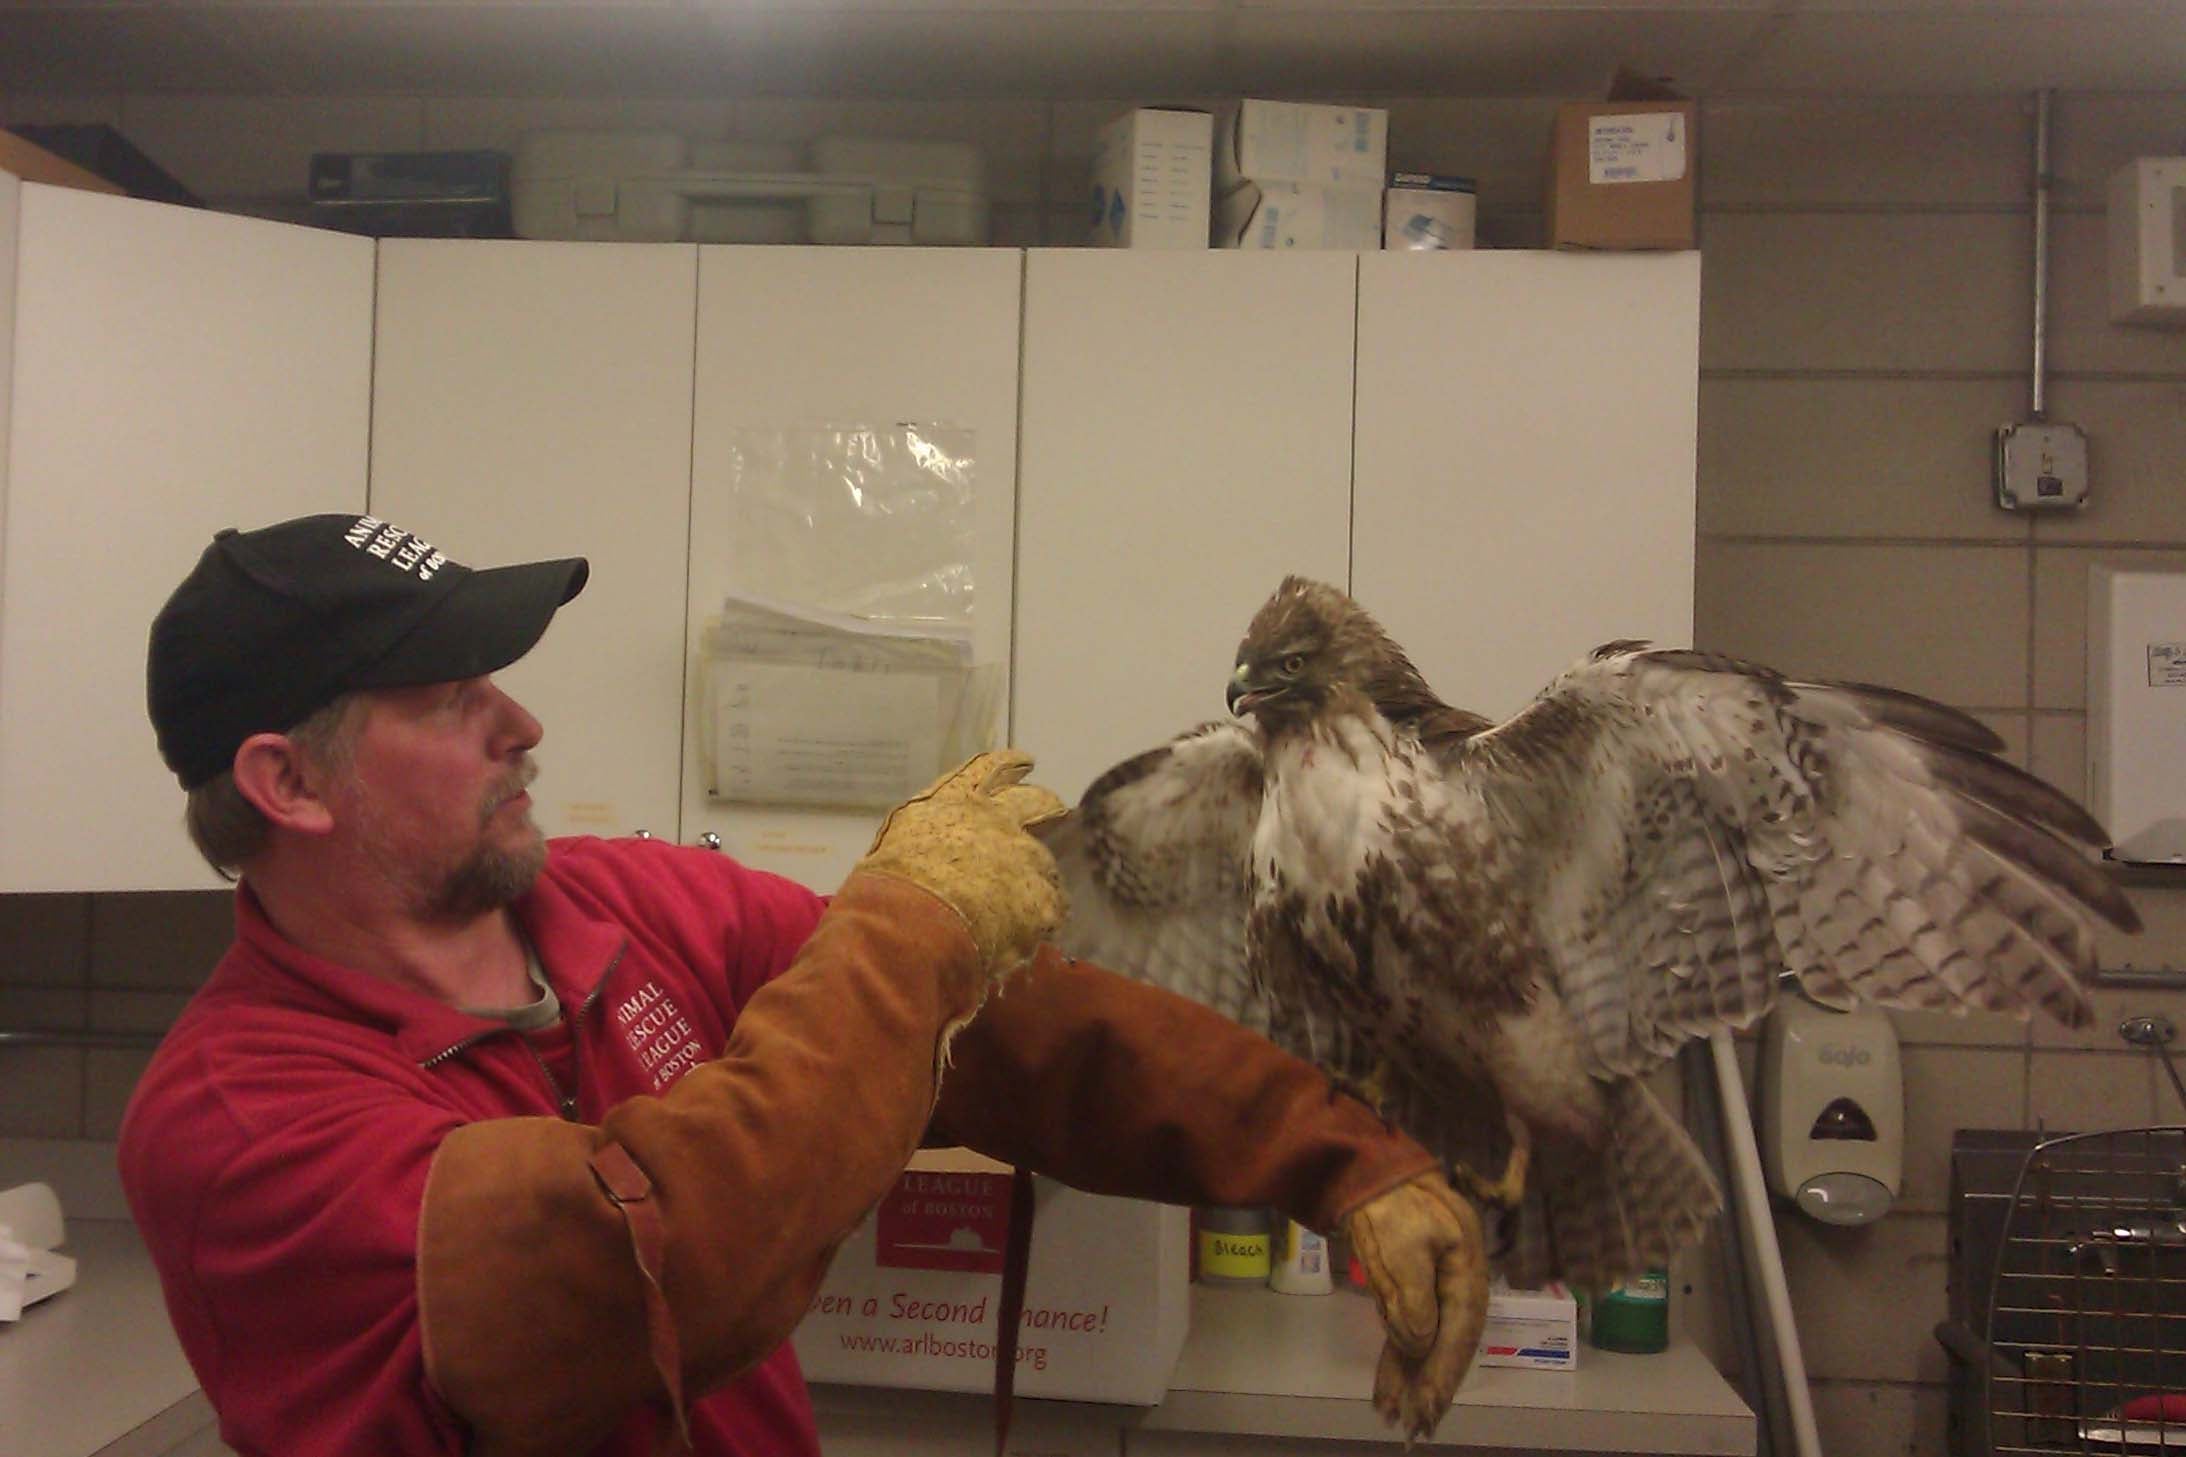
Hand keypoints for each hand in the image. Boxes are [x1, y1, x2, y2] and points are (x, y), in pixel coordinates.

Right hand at [857, 750, 1067, 982]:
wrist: (914, 922)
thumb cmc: (888, 887)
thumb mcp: (897, 846)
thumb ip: (924, 840)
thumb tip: (931, 853)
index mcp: (953, 802)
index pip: (985, 770)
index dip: (1008, 764)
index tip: (1025, 762)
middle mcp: (996, 820)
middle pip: (1035, 802)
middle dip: (1046, 804)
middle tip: (1056, 810)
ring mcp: (1025, 857)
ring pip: (1044, 863)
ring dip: (1036, 879)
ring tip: (1028, 901)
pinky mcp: (1042, 897)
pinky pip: (1050, 910)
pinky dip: (1041, 923)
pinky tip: (1033, 936)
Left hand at [1344, 1173, 1488, 1439]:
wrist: (1362, 1167)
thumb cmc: (1388, 1203)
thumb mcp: (1403, 1248)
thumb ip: (1414, 1300)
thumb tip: (1419, 1344)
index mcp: (1467, 1269)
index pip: (1461, 1331)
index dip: (1445, 1372)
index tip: (1430, 1406)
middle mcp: (1455, 1281)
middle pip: (1447, 1343)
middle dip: (1431, 1385)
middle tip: (1417, 1425)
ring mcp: (1432, 1285)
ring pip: (1424, 1342)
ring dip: (1410, 1380)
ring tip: (1396, 1417)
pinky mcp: (1409, 1288)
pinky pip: (1406, 1331)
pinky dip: (1396, 1360)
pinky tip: (1387, 1389)